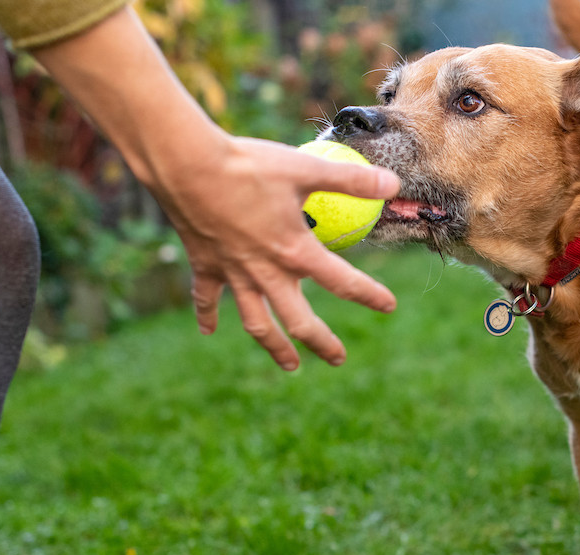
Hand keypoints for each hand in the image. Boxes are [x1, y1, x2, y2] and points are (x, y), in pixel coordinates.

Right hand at [30, 7, 398, 369]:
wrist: (186, 164)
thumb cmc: (248, 164)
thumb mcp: (306, 168)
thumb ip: (351, 180)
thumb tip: (393, 183)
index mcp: (295, 251)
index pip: (343, 282)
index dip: (370, 295)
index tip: (390, 306)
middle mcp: (266, 271)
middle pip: (299, 321)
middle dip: (321, 343)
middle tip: (339, 359)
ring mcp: (233, 273)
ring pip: (257, 322)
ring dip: (274, 346)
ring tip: (290, 365)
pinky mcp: (205, 264)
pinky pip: (207, 297)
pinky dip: (207, 315)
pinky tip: (208, 331)